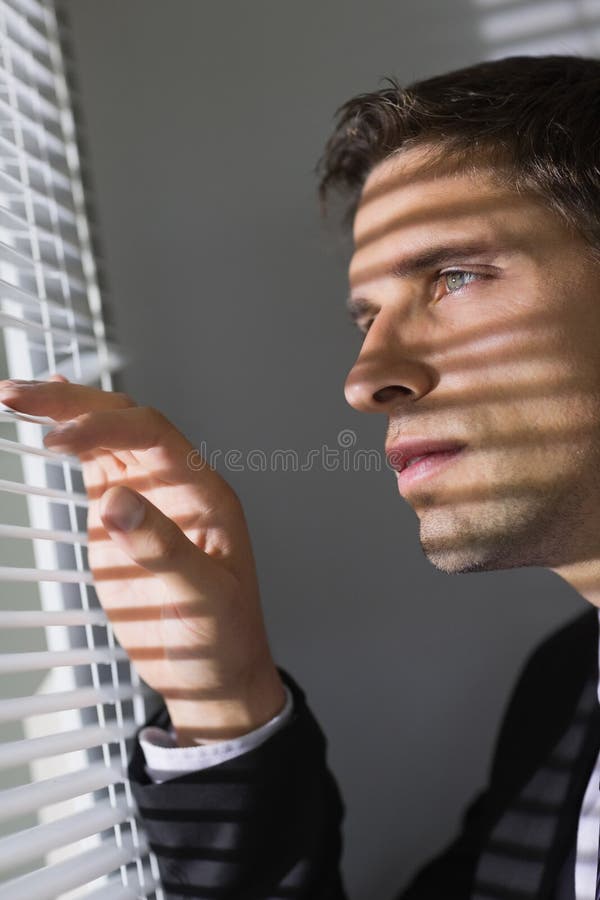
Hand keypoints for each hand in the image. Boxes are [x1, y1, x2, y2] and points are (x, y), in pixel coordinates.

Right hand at [0, 377, 285, 744]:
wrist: (215, 677)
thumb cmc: (223, 640)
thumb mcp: (203, 599)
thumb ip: (163, 549)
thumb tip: (114, 500)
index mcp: (204, 494)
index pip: (153, 435)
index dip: (104, 427)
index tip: (58, 439)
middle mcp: (176, 486)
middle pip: (124, 422)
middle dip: (72, 404)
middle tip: (16, 396)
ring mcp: (147, 499)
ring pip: (106, 437)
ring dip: (63, 413)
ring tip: (14, 397)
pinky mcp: (122, 520)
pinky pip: (97, 467)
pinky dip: (72, 441)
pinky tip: (50, 421)